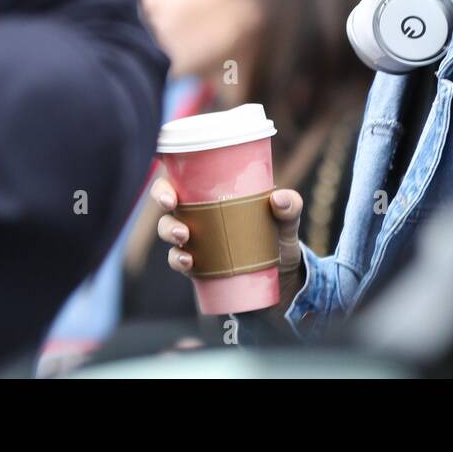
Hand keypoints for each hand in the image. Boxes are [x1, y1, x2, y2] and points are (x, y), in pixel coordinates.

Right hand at [152, 178, 305, 309]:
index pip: (186, 175)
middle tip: (170, 203)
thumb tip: (278, 199)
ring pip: (168, 228)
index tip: (171, 180)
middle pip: (168, 198)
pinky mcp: (198, 263)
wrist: (282, 280)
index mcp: (216, 192)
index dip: (170, 171)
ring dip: (168, 230)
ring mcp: (197, 238)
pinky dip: (177, 260)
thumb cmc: (280, 239)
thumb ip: (290, 207)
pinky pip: (178, 259)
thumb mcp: (288, 222)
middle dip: (161, 196)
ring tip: (182, 236)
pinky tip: (188, 261)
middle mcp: (200, 212)